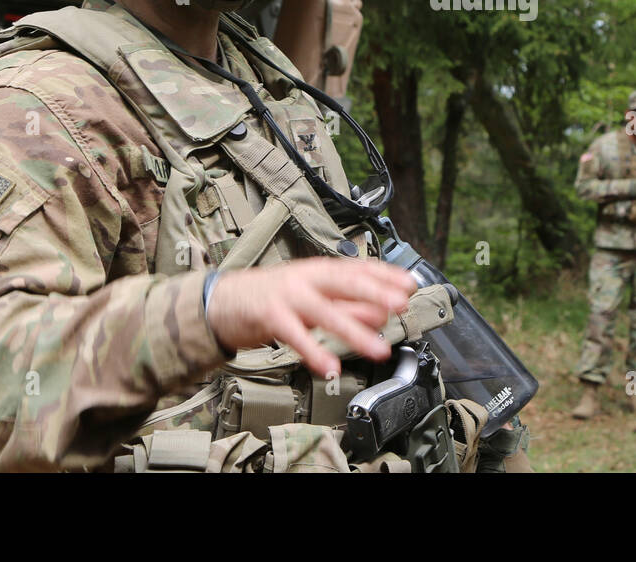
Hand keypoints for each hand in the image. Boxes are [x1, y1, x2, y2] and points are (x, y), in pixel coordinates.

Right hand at [205, 258, 416, 377]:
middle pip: (346, 283)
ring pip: (326, 312)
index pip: (359, 268)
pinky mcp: (270, 317)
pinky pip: (296, 337)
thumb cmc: (274, 297)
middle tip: (402, 305)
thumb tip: (383, 312)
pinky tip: (330, 367)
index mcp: (320, 270)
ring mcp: (288, 295)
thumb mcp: (314, 296)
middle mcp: (307, 278)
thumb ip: (346, 304)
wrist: (224, 301)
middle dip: (377, 292)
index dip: (386, 275)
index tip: (411, 284)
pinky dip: (314, 352)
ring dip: (355, 331)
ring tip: (379, 349)